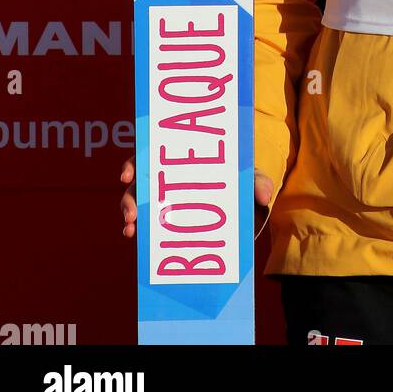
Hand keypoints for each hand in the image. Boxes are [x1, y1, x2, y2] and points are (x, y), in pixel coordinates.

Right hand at [120, 157, 277, 238]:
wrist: (239, 199)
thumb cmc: (239, 179)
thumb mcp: (248, 178)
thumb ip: (258, 183)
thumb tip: (265, 195)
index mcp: (180, 158)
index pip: (151, 154)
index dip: (135, 163)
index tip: (127, 176)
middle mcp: (165, 175)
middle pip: (138, 181)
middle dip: (130, 196)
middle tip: (133, 211)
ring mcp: (161, 196)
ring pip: (136, 201)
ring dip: (130, 212)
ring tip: (131, 228)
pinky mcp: (161, 216)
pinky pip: (143, 221)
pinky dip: (136, 228)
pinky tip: (135, 237)